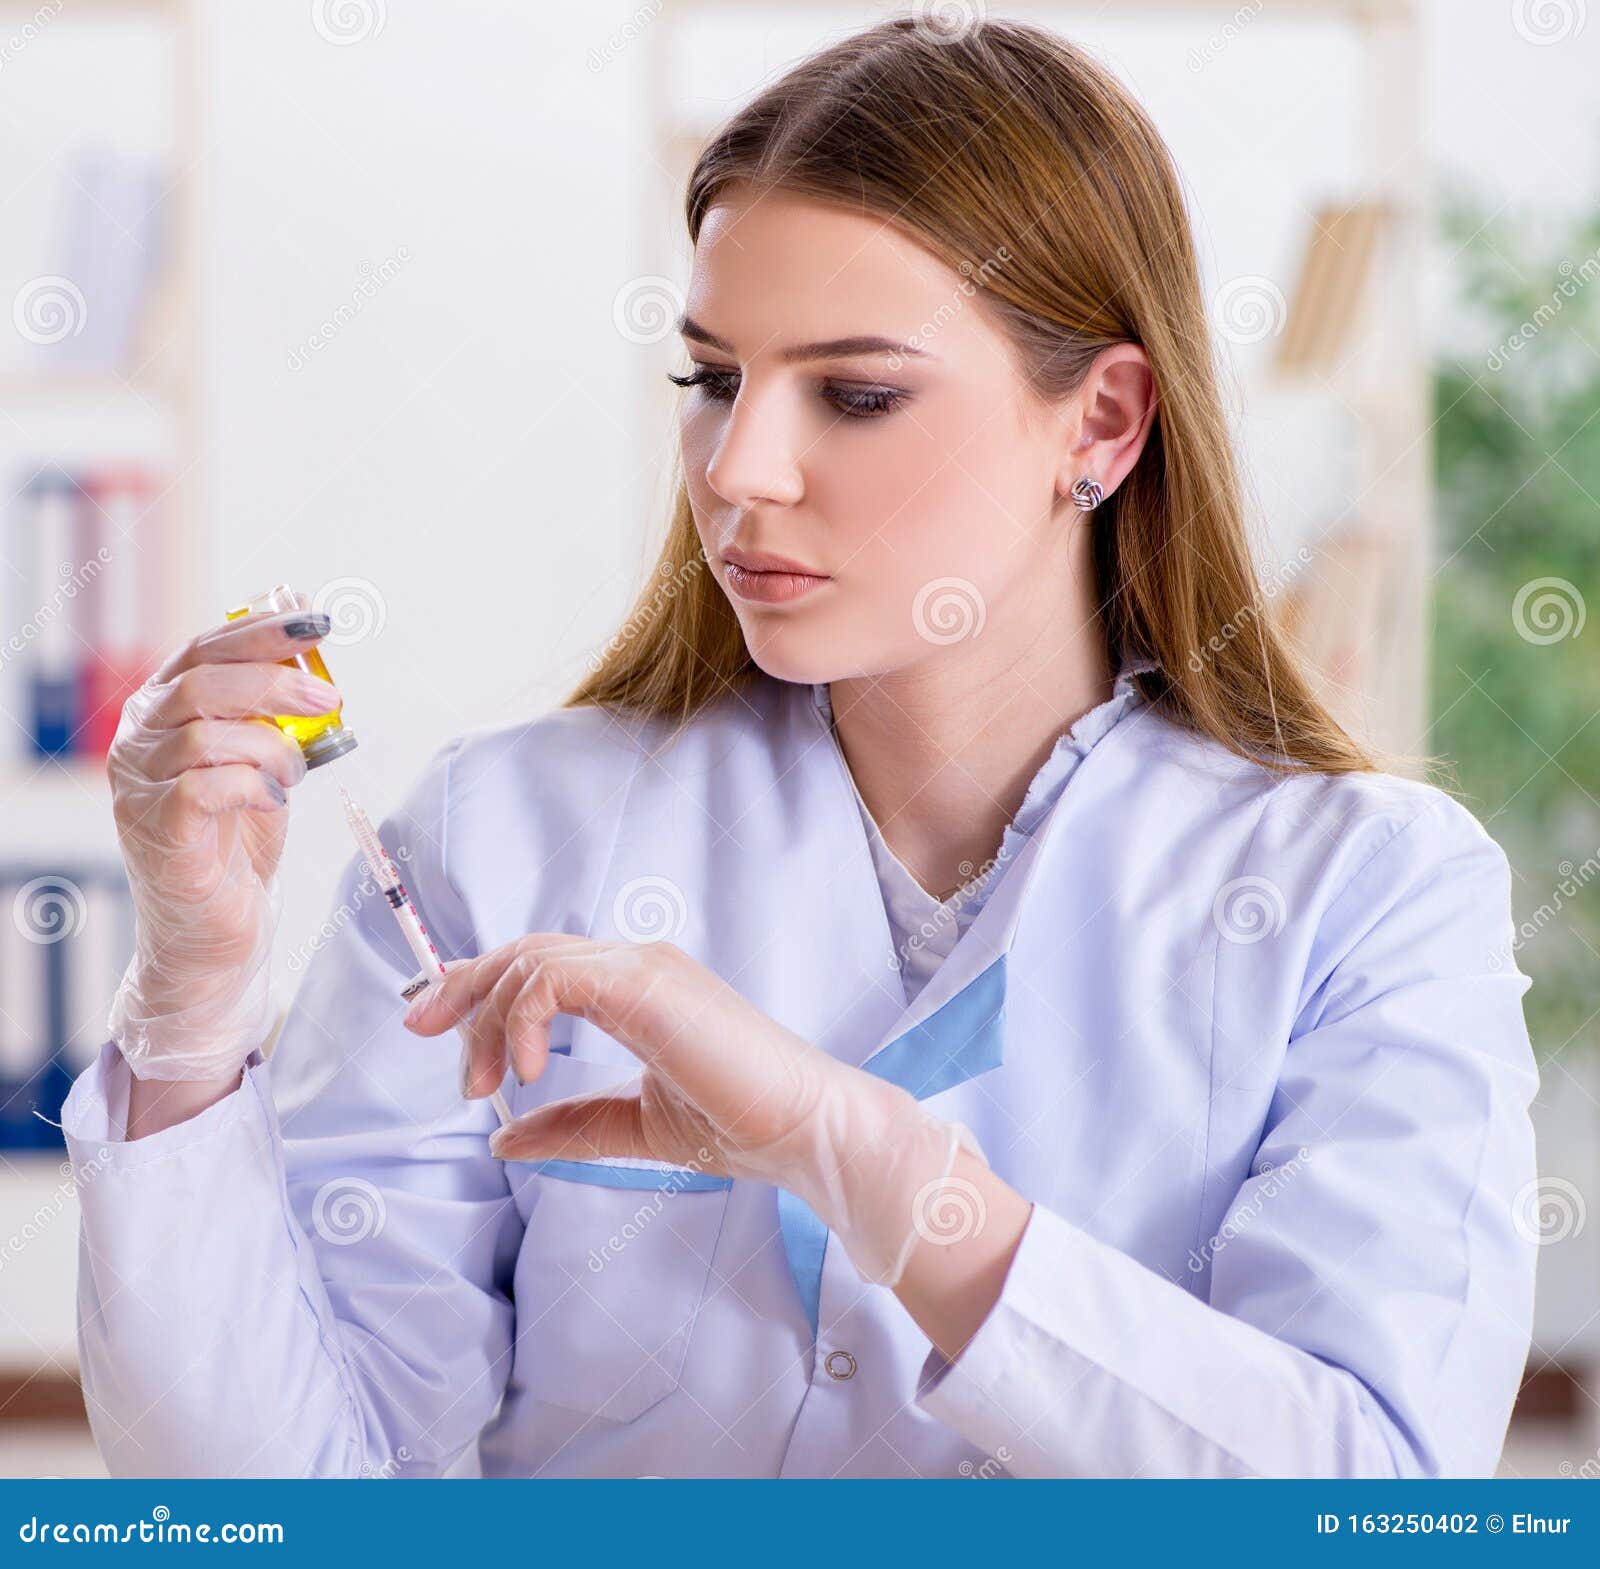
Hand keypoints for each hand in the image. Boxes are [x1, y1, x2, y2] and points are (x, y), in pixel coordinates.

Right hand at [105, 601, 340, 1080]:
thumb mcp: (262, 764)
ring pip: (207, 733)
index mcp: (161, 713)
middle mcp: (138, 742)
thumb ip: (272, 716)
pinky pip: (208, 786)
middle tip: (328, 697)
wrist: (218, 930)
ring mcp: (140, 787)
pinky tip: (273, 800)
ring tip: (294, 773)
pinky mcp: (158, 830)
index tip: (316, 620)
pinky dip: (255, 785)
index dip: (260, 630)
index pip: (203, 650)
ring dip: (270, 746)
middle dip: (274, 680)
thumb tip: (313, 662)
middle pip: (201, 683)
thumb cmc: (238, 843)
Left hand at [402, 935, 978, 1285]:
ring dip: (490, 1018)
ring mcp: (642, 966)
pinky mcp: (646, 984)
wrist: (799, 1130)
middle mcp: (636, 962)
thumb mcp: (632, 1127)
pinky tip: (525, 1073)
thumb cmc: (736, 1124)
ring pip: (532, 960)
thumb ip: (570, 1125)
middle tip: (423, 1035)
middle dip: (463, 989)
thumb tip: (500, 1137)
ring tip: (485, 1083)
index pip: (540, 962)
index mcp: (635, 986)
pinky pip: (556, 978)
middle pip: (524, 950)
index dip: (479, 986)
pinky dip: (524, 1018)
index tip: (435, 1028)